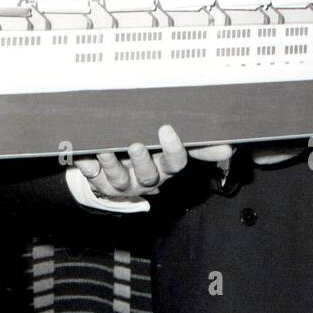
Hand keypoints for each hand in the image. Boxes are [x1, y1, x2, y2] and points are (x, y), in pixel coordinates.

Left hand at [72, 125, 232, 199]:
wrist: (116, 174)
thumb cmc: (150, 155)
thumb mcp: (172, 151)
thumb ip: (198, 147)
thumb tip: (229, 147)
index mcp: (165, 168)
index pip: (175, 163)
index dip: (172, 149)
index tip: (166, 129)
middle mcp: (146, 179)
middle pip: (148, 174)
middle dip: (142, 161)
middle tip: (136, 144)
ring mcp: (123, 182)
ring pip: (119, 178)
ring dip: (112, 165)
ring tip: (106, 151)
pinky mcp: (100, 182)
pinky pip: (92, 175)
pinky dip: (87, 164)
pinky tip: (83, 154)